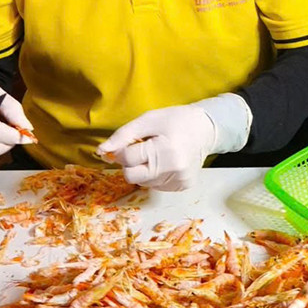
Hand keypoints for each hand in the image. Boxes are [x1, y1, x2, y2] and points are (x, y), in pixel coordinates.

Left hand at [97, 94, 251, 190]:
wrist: (206, 129)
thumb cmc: (176, 120)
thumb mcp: (148, 120)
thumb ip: (123, 135)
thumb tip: (101, 151)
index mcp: (165, 150)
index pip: (127, 159)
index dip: (122, 150)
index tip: (131, 142)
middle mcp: (173, 169)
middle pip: (132, 176)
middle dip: (131, 163)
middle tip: (141, 150)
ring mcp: (179, 180)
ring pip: (143, 182)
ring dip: (143, 169)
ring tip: (157, 154)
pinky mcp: (183, 186)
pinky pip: (156, 186)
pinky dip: (155, 175)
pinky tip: (165, 162)